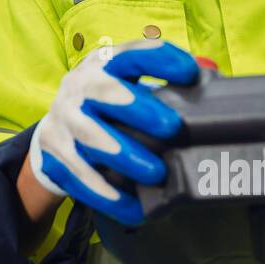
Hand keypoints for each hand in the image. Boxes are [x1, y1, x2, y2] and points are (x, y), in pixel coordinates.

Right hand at [28, 40, 199, 225]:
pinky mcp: (54, 157)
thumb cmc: (106, 109)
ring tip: (156, 173)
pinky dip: (109, 195)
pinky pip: (81, 178)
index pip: (129, 55)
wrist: (53, 135)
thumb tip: (211, 76)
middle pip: (104, 92)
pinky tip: (135, 208)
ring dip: (125, 155)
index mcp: (102, 66)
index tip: (190, 73)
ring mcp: (62, 123)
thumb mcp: (126, 85)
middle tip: (172, 128)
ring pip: (91, 138)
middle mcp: (78, 88)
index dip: (159, 59)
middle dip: (138, 108)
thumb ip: (163, 83)